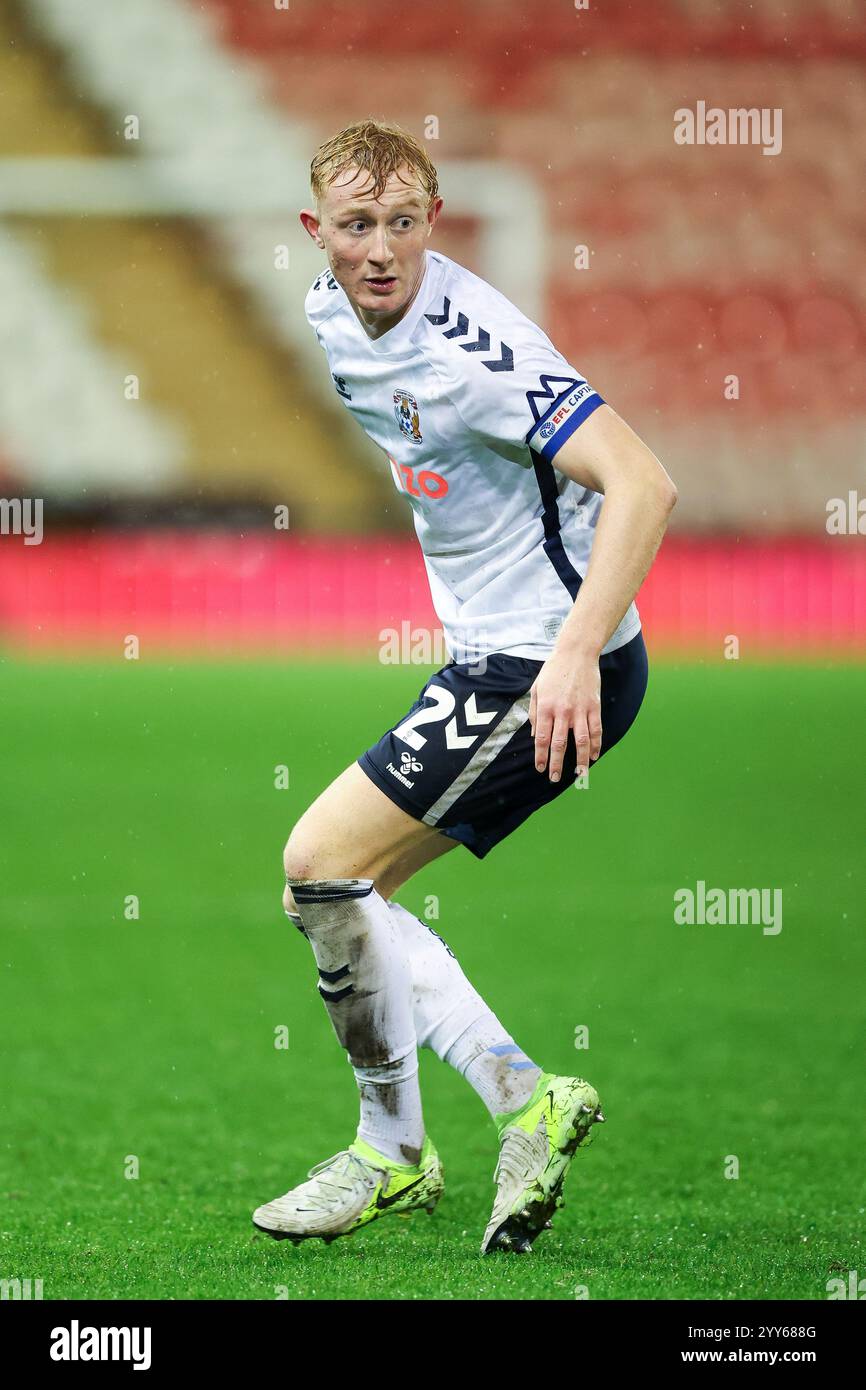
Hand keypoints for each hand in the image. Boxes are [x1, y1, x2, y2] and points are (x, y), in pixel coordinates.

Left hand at [528, 647, 601, 781]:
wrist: (576, 653)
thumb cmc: (553, 671)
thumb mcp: (536, 689)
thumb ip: (534, 713)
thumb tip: (536, 736)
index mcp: (545, 707)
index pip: (542, 738)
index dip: (541, 756)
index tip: (540, 768)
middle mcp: (562, 711)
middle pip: (560, 744)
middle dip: (557, 763)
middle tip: (555, 778)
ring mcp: (580, 709)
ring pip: (581, 741)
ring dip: (581, 760)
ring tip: (580, 774)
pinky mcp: (594, 706)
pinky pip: (596, 730)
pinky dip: (596, 744)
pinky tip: (595, 755)